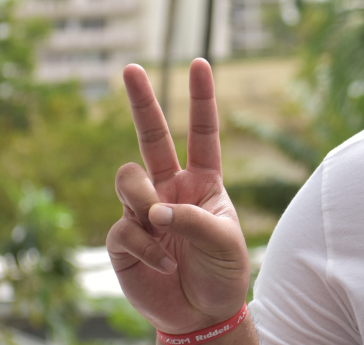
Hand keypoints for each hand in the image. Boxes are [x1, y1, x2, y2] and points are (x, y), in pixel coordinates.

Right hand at [106, 58, 249, 333]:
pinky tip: (165, 263)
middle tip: (131, 68)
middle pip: (152, 137)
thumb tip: (154, 209)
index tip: (200, 62)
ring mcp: (145, 211)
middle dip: (142, 102)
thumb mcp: (225, 243)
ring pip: (129, 178)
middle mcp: (171, 189)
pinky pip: (125, 226)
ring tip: (161, 224)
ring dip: (144, 199)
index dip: (202, 99)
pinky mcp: (124, 238)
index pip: (203, 133)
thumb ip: (194, 220)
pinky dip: (146, 244)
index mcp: (204, 182)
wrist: (203, 313)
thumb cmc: (223, 272)